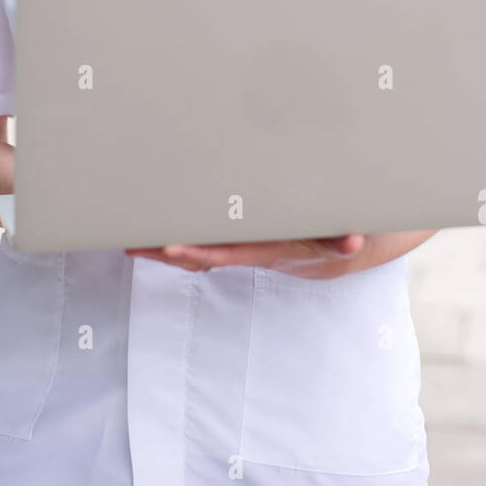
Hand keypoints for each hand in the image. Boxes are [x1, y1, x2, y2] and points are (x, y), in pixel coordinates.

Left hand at [125, 234, 367, 279]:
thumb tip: (354, 240)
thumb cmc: (337, 237)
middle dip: (169, 254)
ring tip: (132, 241)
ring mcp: (244, 246)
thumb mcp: (343, 239)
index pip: (228, 252)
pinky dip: (183, 237)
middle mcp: (251, 251)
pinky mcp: (242, 237)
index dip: (200, 252)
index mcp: (270, 250)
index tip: (173, 248)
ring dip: (166, 249)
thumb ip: (346, 241)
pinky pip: (207, 240)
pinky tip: (158, 230)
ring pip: (199, 251)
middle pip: (203, 256)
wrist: (339, 246)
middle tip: (135, 245)